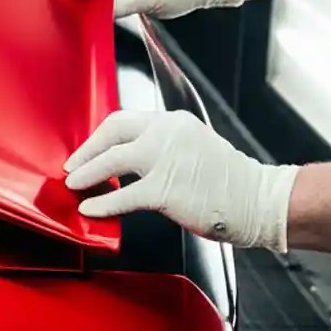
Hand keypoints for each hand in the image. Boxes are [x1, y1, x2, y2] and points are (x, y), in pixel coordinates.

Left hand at [63, 110, 299, 250]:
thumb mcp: (191, 148)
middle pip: (112, 135)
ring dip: (87, 174)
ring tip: (74, 185)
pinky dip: (103, 203)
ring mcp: (167, 160)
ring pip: (112, 162)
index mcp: (173, 122)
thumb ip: (160, 147)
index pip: (122, 121)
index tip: (83, 152)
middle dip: (86, 152)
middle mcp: (168, 134)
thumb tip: (121, 160)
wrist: (259, 201)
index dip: (97, 138)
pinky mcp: (167, 190)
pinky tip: (91, 209)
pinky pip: (124, 195)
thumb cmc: (225, 181)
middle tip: (71, 168)